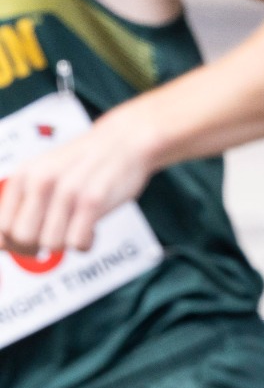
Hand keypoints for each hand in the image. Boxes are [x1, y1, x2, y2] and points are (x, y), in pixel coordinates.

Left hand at [0, 109, 157, 254]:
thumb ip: (25, 202)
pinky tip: (92, 231)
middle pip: (22, 239)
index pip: (2, 228)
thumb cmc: (87, 162)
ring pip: (51, 244)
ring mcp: (67, 190)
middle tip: (55, 239)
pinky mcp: (93, 199)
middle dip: (37, 248)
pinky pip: (77, 242)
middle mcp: (42, 181)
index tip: (29, 245)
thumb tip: (4, 244)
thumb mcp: (45, 172)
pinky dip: (85, 244)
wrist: (127, 139)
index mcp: (25, 175)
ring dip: (66, 244)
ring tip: (78, 229)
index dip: (14, 244)